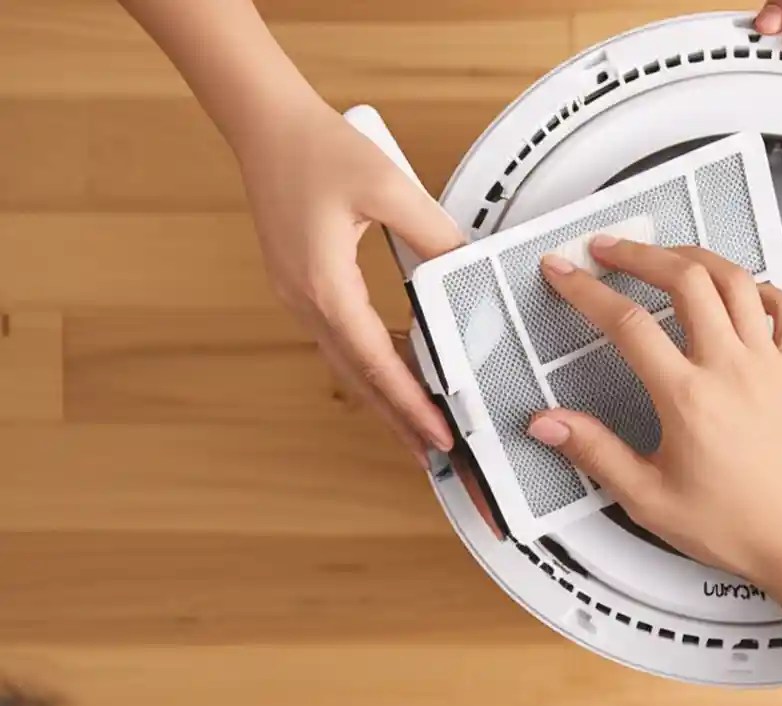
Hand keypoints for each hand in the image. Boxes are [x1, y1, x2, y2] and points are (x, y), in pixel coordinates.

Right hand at [236, 100, 460, 460]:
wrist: (266, 123)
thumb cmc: (318, 148)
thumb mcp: (390, 188)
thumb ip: (433, 234)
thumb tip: (469, 271)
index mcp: (324, 284)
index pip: (376, 362)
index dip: (411, 405)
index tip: (440, 439)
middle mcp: (306, 300)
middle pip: (361, 379)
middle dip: (401, 422)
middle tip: (440, 460)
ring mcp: (301, 296)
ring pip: (351, 365)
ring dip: (388, 400)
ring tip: (425, 433)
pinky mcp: (305, 286)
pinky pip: (344, 339)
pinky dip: (375, 365)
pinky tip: (402, 374)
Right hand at [526, 236, 781, 585]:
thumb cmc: (738, 527)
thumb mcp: (649, 499)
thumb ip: (595, 452)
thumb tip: (549, 423)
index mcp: (689, 398)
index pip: (628, 324)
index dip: (586, 290)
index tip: (563, 273)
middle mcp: (732, 368)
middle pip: (684, 278)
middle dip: (639, 253)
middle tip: (609, 249)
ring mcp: (771, 364)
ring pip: (734, 281)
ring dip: (694, 256)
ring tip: (665, 254)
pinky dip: (760, 287)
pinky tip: (741, 291)